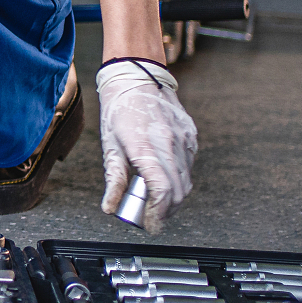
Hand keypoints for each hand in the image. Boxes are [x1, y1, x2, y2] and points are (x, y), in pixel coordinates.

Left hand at [97, 58, 197, 233]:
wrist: (137, 78)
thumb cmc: (119, 110)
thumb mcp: (110, 144)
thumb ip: (113, 179)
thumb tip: (110, 208)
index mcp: (146, 145)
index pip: (162, 189)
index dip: (158, 213)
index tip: (150, 224)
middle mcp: (169, 142)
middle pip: (178, 191)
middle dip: (167, 212)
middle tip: (153, 219)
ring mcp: (184, 139)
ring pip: (187, 181)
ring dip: (174, 198)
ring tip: (156, 202)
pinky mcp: (191, 136)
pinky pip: (189, 166)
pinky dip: (179, 179)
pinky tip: (165, 178)